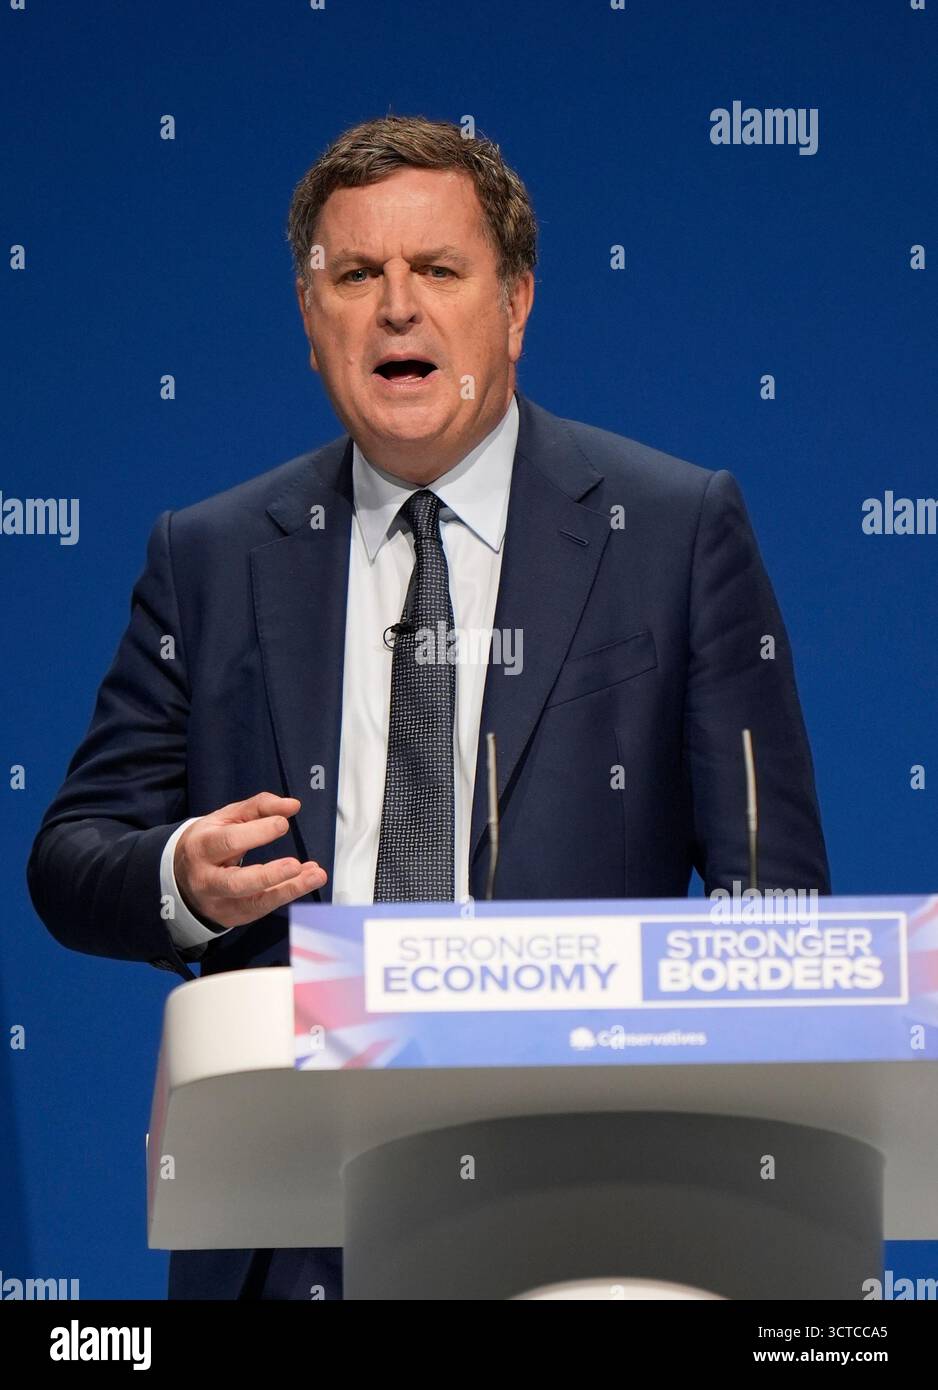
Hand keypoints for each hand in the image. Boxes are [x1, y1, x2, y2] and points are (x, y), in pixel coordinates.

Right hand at [173, 792, 326, 929]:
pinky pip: (264, 908)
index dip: (256, 833)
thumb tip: (292, 806)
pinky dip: (288, 893)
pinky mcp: (232, 916)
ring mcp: (219, 902)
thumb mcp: (226, 817)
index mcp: (202, 847)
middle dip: (268, 875)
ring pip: (255, 902)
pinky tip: (306, 880)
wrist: (180, 877)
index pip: (228, 841)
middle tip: (295, 865)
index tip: (282, 823)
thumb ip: (259, 807)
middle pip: (236, 882)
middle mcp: (207, 879)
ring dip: (288, 889)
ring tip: (315, 875)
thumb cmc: (208, 842)